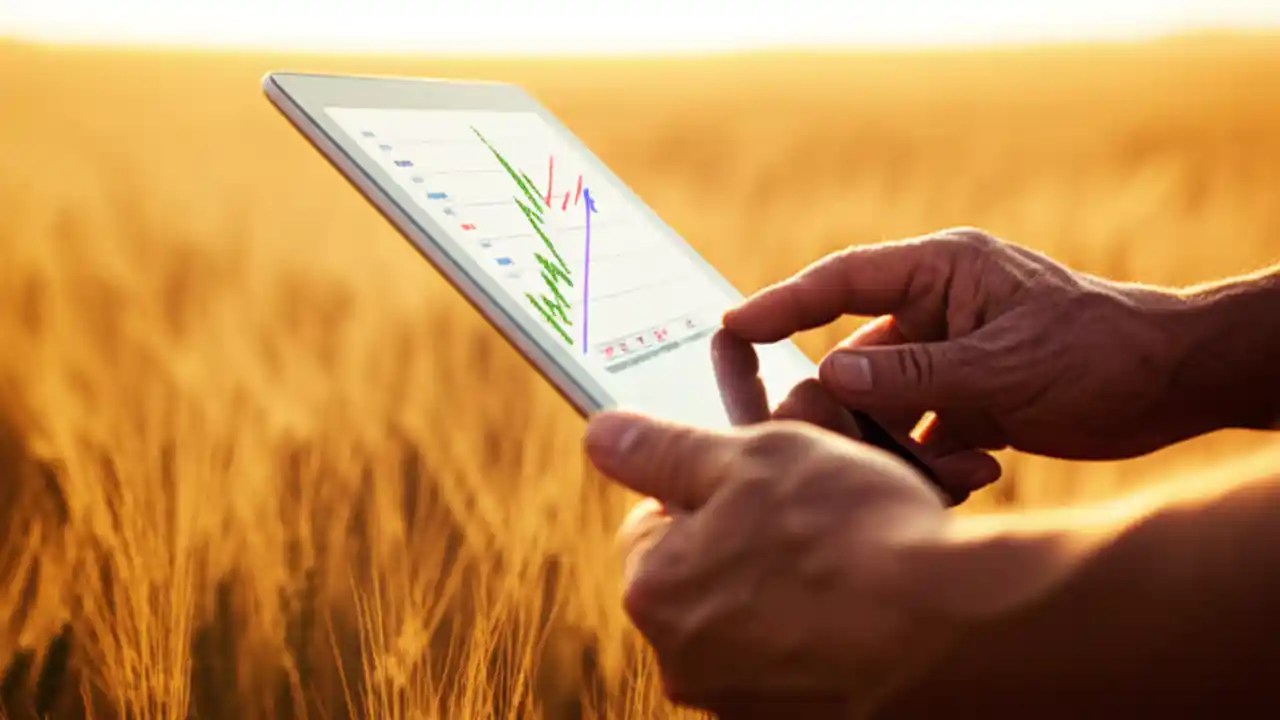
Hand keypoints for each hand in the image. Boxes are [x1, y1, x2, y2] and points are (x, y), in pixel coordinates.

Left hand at [585, 411, 973, 715]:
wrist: (960, 633)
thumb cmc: (852, 532)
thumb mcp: (752, 459)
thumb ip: (663, 450)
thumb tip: (599, 436)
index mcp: (654, 590)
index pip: (652, 523)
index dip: (707, 489)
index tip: (761, 480)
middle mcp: (683, 661)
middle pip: (702, 575)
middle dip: (748, 538)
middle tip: (815, 511)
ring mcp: (742, 704)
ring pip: (753, 619)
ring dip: (788, 585)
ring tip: (853, 556)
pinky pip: (798, 664)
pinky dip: (823, 635)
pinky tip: (869, 607)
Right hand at [724, 227, 1211, 459]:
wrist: (1176, 387)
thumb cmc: (1100, 353)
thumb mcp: (1003, 366)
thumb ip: (913, 375)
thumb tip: (828, 378)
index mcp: (943, 271)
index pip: (843, 280)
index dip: (783, 303)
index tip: (731, 327)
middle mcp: (939, 310)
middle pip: (859, 356)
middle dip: (851, 405)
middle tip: (831, 444)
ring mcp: (952, 357)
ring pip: (887, 404)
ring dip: (896, 442)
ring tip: (936, 468)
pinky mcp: (969, 400)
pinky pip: (920, 431)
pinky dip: (929, 460)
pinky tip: (966, 476)